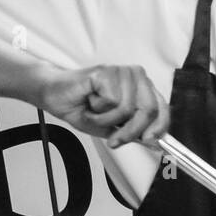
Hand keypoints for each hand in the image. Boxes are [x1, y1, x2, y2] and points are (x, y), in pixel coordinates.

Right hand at [37, 65, 169, 147]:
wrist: (54, 96)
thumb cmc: (83, 108)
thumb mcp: (112, 126)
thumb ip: (133, 132)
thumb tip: (153, 142)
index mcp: (142, 87)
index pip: (162, 108)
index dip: (159, 128)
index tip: (150, 142)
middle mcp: (136, 76)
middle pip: (148, 110)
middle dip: (130, 131)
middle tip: (114, 140)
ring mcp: (122, 72)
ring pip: (127, 109)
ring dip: (106, 120)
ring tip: (94, 112)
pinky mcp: (107, 72)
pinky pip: (111, 102)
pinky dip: (97, 111)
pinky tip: (89, 102)